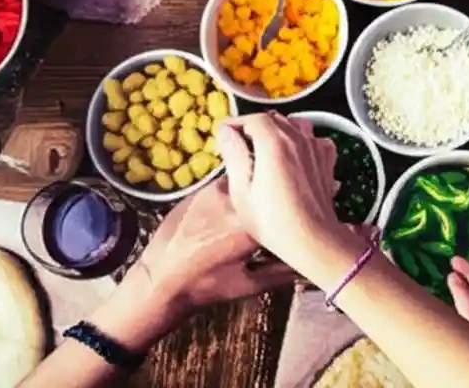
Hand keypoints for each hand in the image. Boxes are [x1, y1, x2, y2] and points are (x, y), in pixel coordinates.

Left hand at [135, 179, 296, 317]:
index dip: (301, 208)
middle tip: (287, 204)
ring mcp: (217, 190)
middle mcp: (237, 201)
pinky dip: (238, 191)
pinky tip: (237, 205)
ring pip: (249, 181)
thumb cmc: (206, 287)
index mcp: (252, 227)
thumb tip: (311, 263)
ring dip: (257, 190)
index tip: (310, 209)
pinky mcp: (202, 189)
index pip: (289, 207)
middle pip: (270, 187)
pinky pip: (229, 184)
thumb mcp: (250, 286)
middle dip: (280, 194)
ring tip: (262, 203)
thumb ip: (285, 272)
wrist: (158, 281)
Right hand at [216, 112, 350, 266]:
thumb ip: (234, 155)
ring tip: (264, 149)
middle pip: (273, 119)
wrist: (312, 239)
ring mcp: (315, 148)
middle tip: (239, 145)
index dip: (236, 123)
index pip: (253, 118)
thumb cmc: (272, 221)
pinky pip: (313, 139)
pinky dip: (301, 141)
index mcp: (274, 143)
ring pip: (295, 125)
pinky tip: (293, 156)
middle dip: (254, 127)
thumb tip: (226, 131)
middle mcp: (298, 139)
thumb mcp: (242, 190)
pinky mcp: (326, 160)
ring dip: (278, 131)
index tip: (224, 134)